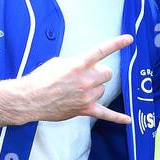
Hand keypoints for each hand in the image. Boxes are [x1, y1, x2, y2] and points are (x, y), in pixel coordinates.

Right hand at [5, 35, 132, 124]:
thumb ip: (75, 63)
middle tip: (87, 76)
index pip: (102, 50)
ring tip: (78, 90)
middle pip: (107, 74)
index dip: (117, 44)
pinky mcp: (84, 109)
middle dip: (99, 74)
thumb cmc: (40, 80)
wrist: (30, 98)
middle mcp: (86, 80)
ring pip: (103, 90)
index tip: (129, 39)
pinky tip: (127, 120)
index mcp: (79, 65)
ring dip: (95, 89)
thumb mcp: (58, 62)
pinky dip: (117, 117)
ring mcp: (87, 96)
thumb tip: (84, 69)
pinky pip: (106, 114)